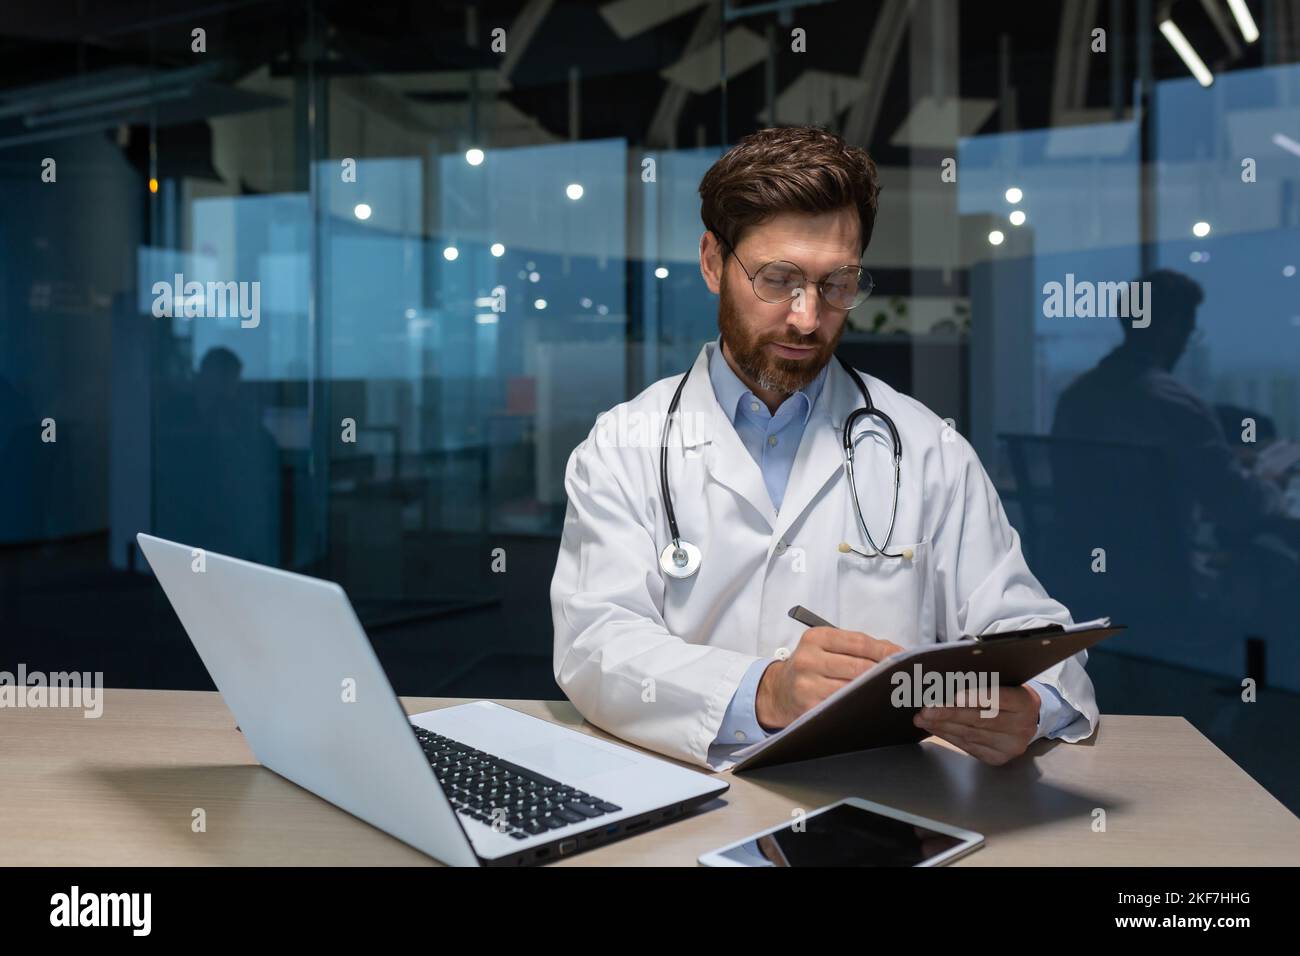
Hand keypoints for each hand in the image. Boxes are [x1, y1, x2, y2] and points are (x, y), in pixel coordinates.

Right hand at [755, 627, 902, 730]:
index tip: (906, 658)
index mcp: (816, 638)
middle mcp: (808, 659)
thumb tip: (898, 653)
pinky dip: (861, 707)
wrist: (780, 691)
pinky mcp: (809, 708)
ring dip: (876, 692)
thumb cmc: (811, 666)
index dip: (886, 651)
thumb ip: (859, 646)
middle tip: (906, 679)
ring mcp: (807, 686)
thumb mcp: (826, 647)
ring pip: (853, 690)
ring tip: (893, 692)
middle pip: (859, 667)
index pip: (860, 642)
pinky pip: (843, 707)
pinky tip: (872, 706)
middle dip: (886, 674)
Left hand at [912, 682, 1040, 765]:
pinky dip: (948, 736)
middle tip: (926, 710)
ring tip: (923, 718)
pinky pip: (968, 747)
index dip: (976, 697)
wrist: (1027, 718)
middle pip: (981, 720)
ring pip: (971, 735)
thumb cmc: (1007, 693)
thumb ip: (982, 681)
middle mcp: (1021, 727)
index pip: (999, 699)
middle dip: (949, 714)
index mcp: (1024, 702)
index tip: (955, 696)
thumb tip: (947, 682)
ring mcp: (1011, 746)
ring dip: (943, 726)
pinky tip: (935, 728)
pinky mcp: (999, 758)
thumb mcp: (1002, 681)